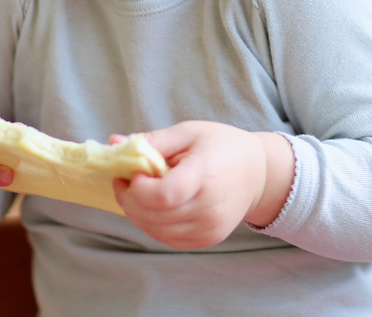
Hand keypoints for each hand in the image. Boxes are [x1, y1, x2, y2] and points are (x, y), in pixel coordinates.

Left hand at [111, 121, 293, 248]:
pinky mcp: (207, 239)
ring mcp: (209, 228)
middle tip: (124, 181)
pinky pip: (167, 238)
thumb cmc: (221, 146)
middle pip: (153, 215)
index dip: (138, 187)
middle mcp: (209, 207)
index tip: (134, 173)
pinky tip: (153, 206)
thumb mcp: (188, 132)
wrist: (257, 174)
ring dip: (136, 213)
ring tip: (138, 192)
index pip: (163, 195)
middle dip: (128, 199)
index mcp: (206, 174)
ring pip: (155, 230)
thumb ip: (152, 141)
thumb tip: (113, 144)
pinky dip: (151, 224)